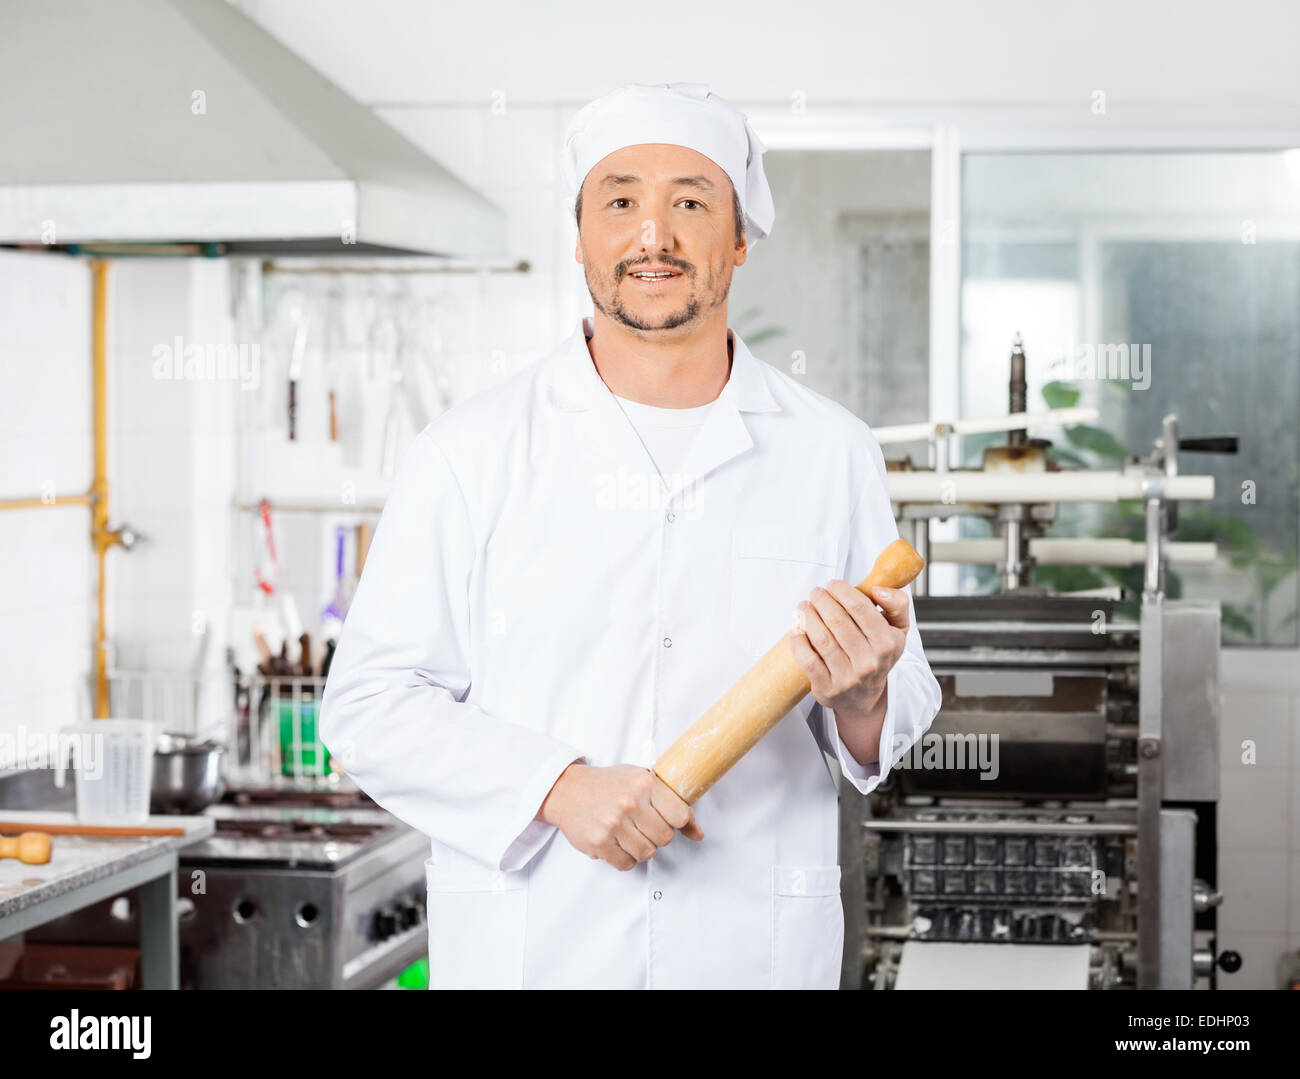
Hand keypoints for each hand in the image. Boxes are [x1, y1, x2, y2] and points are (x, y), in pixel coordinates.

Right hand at [537, 762, 703, 870]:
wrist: (567, 790)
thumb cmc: (608, 785)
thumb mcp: (641, 781)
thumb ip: (670, 803)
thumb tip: (698, 833)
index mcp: (644, 784)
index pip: (680, 815)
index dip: (677, 822)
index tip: (667, 819)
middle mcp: (629, 803)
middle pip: (665, 838)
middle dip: (657, 835)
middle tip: (643, 825)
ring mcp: (613, 824)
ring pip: (647, 853)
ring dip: (641, 847)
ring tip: (628, 833)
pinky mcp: (599, 842)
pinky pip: (626, 864)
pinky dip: (625, 857)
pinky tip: (617, 842)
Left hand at [788, 581, 909, 719]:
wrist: (865, 696)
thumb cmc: (878, 654)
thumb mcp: (898, 630)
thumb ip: (897, 604)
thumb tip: (879, 589)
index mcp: (886, 644)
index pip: (860, 608)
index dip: (842, 591)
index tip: (832, 584)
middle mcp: (869, 662)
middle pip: (837, 621)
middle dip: (821, 600)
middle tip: (816, 593)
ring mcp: (847, 678)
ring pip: (821, 639)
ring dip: (807, 616)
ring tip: (804, 607)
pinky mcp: (827, 688)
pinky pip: (808, 660)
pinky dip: (798, 640)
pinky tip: (796, 628)